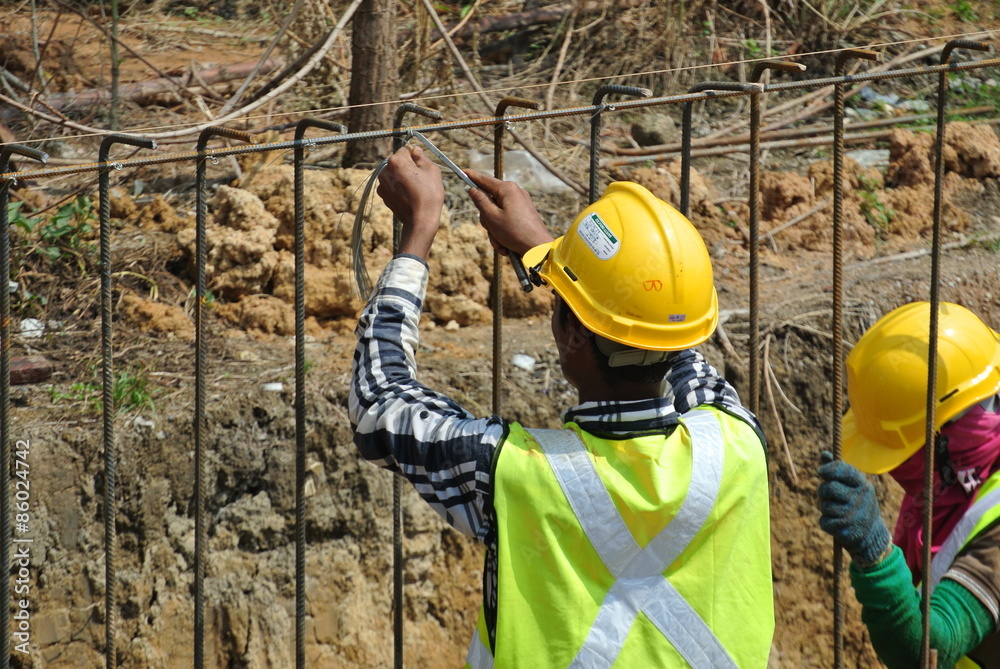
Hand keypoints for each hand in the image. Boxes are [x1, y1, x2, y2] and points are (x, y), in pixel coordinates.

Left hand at [376, 146, 444, 258]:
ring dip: (402, 177)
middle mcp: (384, 170)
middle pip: (398, 162)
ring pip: (394, 173)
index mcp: (395, 161)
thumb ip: (421, 156)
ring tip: (414, 189)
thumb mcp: (431, 170)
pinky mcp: (383, 195)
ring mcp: (382, 184)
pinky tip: (408, 195)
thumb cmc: (428, 194)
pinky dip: (398, 187)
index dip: (415, 158)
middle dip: (407, 167)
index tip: (422, 168)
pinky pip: (391, 185)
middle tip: (419, 179)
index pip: (405, 150)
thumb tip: (415, 149)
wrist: (420, 220)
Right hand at [466, 170, 553, 255]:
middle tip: (492, 231)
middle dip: (487, 219)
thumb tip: (473, 189)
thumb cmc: (516, 233)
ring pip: (497, 213)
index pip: (484, 179)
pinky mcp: (524, 212)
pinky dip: (503, 232)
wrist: (539, 248)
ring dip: (495, 230)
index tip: (462, 171)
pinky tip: (507, 245)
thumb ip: (480, 201)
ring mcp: (521, 202)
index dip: (471, 176)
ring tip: (501, 243)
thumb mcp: (492, 217)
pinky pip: (507, 219)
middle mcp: (515, 192)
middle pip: (490, 201)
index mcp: (507, 189)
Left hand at [817, 451, 891, 566]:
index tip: (821, 471)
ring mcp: (853, 514)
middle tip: (827, 495)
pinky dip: (825, 522)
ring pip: (824, 505)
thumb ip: (838, 470)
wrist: (870, 534)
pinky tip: (836, 524)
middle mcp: (860, 498)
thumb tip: (824, 454)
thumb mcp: (853, 486)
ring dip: (825, 508)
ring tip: (836, 512)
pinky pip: (823, 521)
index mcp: (863, 485)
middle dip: (823, 491)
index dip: (829, 468)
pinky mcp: (846, 528)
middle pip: (828, 487)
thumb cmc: (856, 504)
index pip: (844, 470)